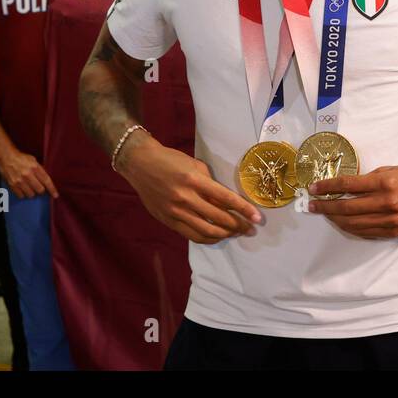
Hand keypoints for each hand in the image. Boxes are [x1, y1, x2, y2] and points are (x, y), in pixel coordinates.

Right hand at [0, 149, 58, 199]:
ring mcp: (19, 181)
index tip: (55, 195)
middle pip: (40, 190)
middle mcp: (28, 175)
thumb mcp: (33, 160)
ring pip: (31, 194)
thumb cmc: (21, 158)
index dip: (52, 189)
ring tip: (30, 187)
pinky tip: (23, 189)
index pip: (46, 181)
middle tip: (39, 187)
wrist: (6, 157)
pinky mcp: (12, 185)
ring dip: (32, 192)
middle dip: (41, 190)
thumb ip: (40, 169)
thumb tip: (46, 180)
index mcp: (35, 167)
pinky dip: (23, 194)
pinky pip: (21, 196)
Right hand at [120, 137, 261, 243]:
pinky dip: (208, 238)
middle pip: (219, 218)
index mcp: (194, 180)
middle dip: (238, 225)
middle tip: (250, 228)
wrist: (140, 164)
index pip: (225, 199)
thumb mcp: (194, 164)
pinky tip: (218, 236)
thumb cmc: (170, 159)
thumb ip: (210, 183)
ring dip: (225, 234)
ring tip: (236, 233)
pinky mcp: (168, 220)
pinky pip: (191, 235)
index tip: (257, 218)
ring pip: (206, 230)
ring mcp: (175, 211)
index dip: (244, 210)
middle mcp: (185, 198)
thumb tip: (226, 201)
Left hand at [308, 162, 397, 238]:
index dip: (327, 187)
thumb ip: (368, 180)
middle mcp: (386, 202)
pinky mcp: (394, 231)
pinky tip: (342, 223)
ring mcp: (390, 220)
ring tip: (324, 214)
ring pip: (354, 224)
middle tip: (312, 205)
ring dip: (335, 219)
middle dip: (325, 206)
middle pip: (346, 208)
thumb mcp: (389, 170)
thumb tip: (345, 188)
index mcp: (384, 183)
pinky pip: (366, 232)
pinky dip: (351, 228)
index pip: (347, 186)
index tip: (313, 188)